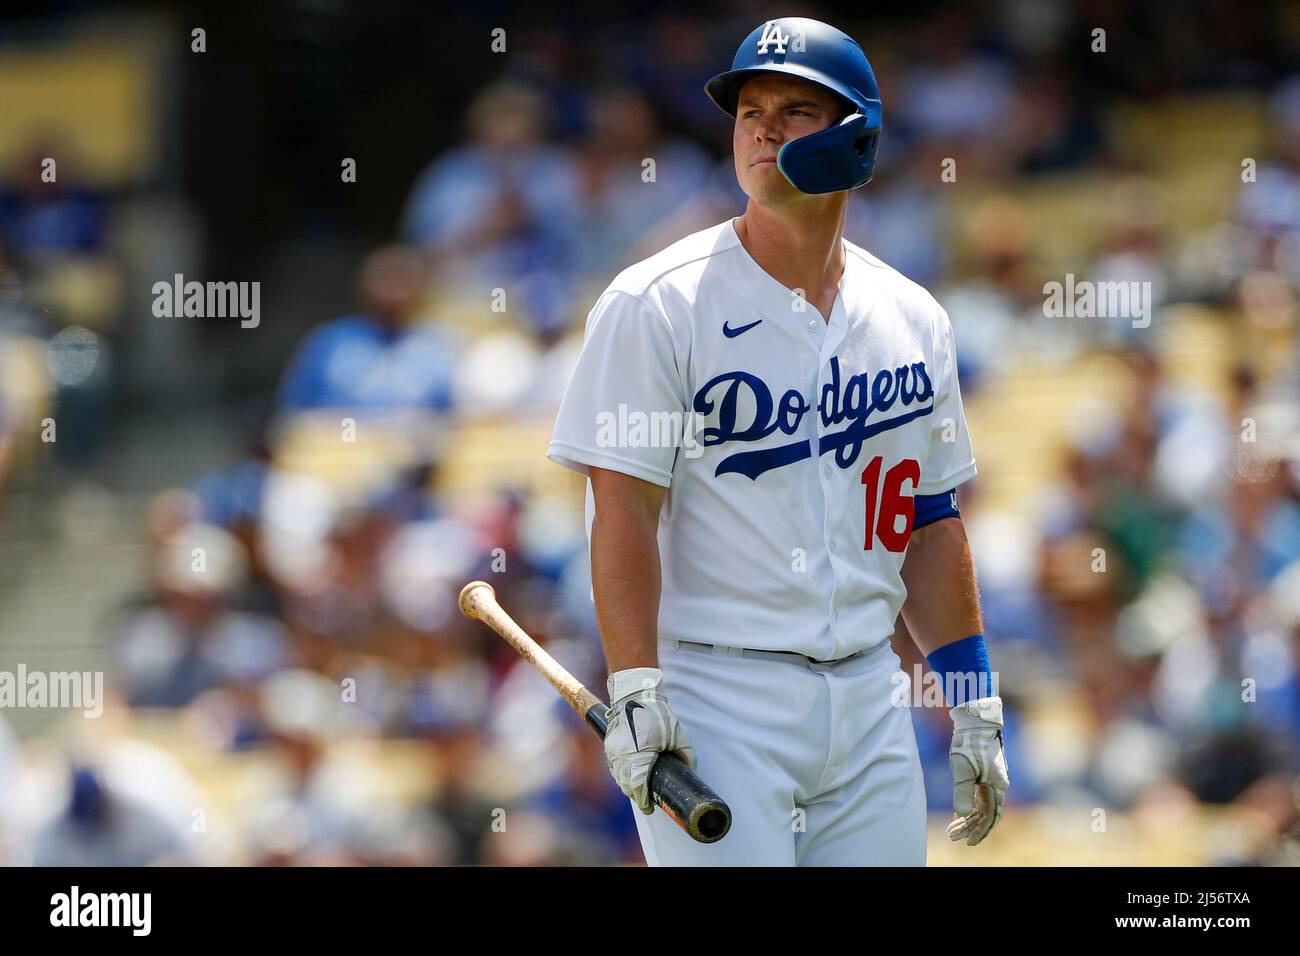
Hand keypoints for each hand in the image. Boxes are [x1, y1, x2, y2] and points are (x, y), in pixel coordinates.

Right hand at [604, 667, 696, 813]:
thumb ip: (686, 754)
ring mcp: (613, 749)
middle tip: (647, 800)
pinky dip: (620, 774)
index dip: (643, 801)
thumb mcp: (677, 734)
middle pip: (626, 785)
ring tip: (639, 790)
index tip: (650, 808)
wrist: (635, 694)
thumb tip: (691, 770)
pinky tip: (629, 775)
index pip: (637, 786)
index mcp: (639, 755)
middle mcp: (622, 755)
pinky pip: (613, 765)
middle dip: (636, 795)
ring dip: (627, 785)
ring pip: (618, 776)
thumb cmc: (656, 714)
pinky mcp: (609, 743)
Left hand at [947, 696, 1009, 845]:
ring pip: (981, 807)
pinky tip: (958, 816)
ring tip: (952, 830)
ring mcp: (992, 781)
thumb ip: (962, 791)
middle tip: (953, 837)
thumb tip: (962, 814)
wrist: (975, 721)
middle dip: (970, 827)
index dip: (981, 831)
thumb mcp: (963, 767)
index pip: (991, 816)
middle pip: (986, 814)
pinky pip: (978, 798)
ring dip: (968, 819)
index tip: (969, 842)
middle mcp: (998, 786)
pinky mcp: (984, 776)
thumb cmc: (970, 742)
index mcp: (999, 785)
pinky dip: (968, 808)